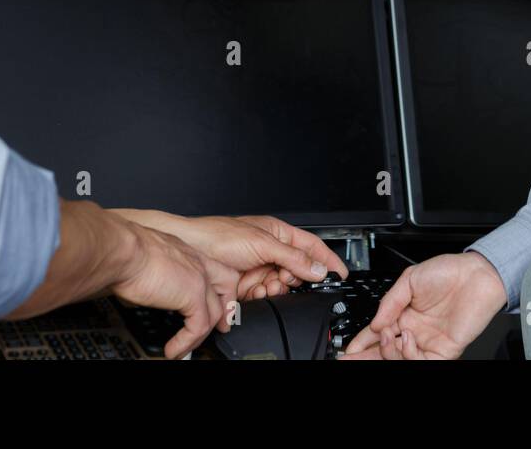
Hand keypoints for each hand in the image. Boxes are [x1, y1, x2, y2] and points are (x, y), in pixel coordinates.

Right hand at [108, 221, 240, 358]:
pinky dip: (186, 343)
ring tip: (184, 348)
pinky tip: (173, 348)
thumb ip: (155, 275)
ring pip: (214, 313)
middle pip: (228, 285)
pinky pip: (198, 327)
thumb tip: (146, 290)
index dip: (218, 288)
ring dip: (199, 336)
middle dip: (226, 308)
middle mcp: (197, 263)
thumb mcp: (146, 261)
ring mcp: (199, 278)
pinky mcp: (193, 295)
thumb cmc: (125, 252)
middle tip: (221, 327)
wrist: (123, 252)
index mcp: (186, 253)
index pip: (215, 269)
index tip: (214, 303)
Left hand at [109, 210, 347, 299]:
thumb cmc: (218, 235)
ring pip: (280, 286)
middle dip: (295, 278)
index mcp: (277, 233)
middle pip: (296, 270)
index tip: (341, 274)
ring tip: (268, 285)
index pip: (311, 246)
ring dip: (277, 289)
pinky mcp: (244, 287)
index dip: (327, 260)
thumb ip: (293, 257)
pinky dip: (263, 298)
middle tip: (289, 279)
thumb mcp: (262, 243)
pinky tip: (257, 293)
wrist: (189, 251)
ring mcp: (256, 269)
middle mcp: (268, 251)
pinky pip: (262, 297)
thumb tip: (317, 269)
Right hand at [340, 252, 506, 359]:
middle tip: (350, 358)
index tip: (348, 350)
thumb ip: (390, 301)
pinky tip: (407, 339)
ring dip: (387, 352)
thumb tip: (374, 323)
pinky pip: (422, 362)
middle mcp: (414, 331)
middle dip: (365, 358)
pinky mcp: (444, 350)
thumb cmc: (449, 272)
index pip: (376, 335)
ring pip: (400, 360)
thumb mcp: (410, 279)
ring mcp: (428, 342)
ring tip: (387, 336)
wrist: (477, 274)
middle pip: (384, 352)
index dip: (361, 344)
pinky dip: (409, 355)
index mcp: (403, 314)